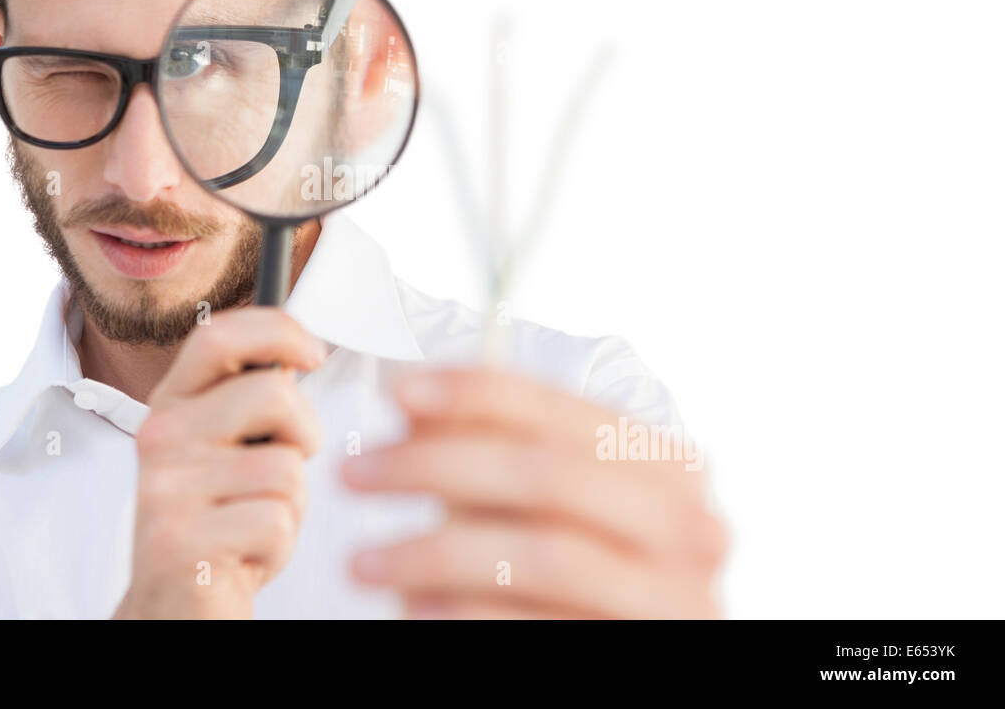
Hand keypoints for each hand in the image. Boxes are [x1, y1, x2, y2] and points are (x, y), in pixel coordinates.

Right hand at [111, 307, 325, 618]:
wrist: (176, 606)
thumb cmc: (220, 521)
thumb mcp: (230, 448)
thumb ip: (252, 401)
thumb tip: (297, 352)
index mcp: (172, 404)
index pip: (217, 335)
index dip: (276, 331)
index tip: (313, 354)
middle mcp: (160, 436)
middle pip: (272, 394)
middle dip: (305, 434)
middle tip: (285, 470)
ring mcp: (164, 488)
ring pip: (284, 468)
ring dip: (292, 505)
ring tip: (256, 523)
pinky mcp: (178, 540)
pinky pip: (275, 522)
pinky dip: (278, 547)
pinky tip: (246, 556)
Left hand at [340, 367, 727, 618]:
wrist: (627, 639)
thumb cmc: (581, 570)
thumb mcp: (544, 500)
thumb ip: (492, 450)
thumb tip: (411, 403)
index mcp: (668, 464)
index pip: (560, 407)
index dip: (474, 391)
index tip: (397, 391)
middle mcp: (689, 526)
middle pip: (545, 474)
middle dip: (435, 466)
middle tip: (354, 475)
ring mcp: (676, 599)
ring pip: (543, 555)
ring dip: (435, 551)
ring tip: (362, 560)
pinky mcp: (642, 652)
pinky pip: (539, 627)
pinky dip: (466, 615)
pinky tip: (410, 609)